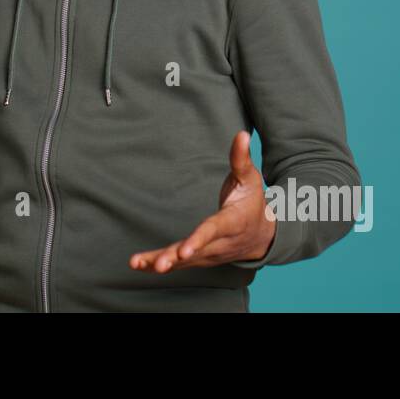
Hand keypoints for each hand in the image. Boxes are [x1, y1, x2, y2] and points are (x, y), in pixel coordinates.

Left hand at [129, 129, 277, 272]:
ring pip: (184, 262)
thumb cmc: (252, 202)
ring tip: (137, 263)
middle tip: (158, 264)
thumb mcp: (250, 179)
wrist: (262, 236)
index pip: (213, 231)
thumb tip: (241, 134)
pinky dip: (158, 264)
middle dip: (175, 258)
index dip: (198, 241)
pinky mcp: (201, 259)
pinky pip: (179, 264)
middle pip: (196, 252)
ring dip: (160, 262)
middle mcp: (220, 243)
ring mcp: (210, 254)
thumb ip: (241, 158)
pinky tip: (139, 265)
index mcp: (232, 223)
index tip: (184, 251)